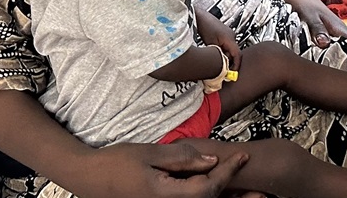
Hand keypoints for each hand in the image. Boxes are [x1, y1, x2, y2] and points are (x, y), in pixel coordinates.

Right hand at [78, 142, 250, 197]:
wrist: (87, 177)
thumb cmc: (115, 162)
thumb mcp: (151, 153)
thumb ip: (183, 158)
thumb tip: (212, 160)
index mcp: (165, 197)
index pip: (208, 188)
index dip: (228, 172)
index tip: (243, 156)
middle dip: (233, 195)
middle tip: (258, 191)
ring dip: (220, 197)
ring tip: (244, 192)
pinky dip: (203, 196)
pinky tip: (213, 189)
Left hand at [196, 7, 240, 69]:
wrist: (199, 16)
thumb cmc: (204, 27)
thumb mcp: (211, 44)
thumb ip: (218, 55)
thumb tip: (221, 66)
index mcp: (230, 38)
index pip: (238, 55)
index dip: (236, 65)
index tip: (232, 74)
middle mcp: (231, 35)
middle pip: (234, 53)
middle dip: (229, 62)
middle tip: (223, 71)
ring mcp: (228, 34)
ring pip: (230, 49)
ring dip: (225, 56)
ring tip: (218, 63)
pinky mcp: (223, 34)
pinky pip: (226, 45)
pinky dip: (222, 51)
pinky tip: (215, 54)